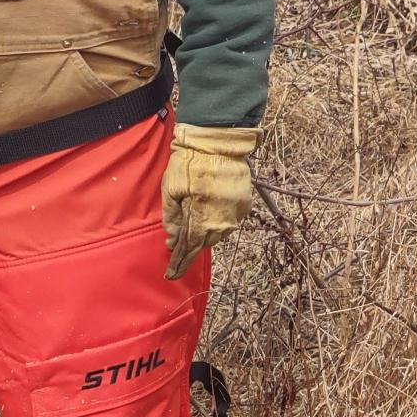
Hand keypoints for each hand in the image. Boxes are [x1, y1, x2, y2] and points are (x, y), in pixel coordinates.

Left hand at [161, 123, 259, 278]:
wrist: (218, 141)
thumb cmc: (188, 162)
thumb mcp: (170, 189)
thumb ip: (172, 217)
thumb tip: (173, 240)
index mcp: (202, 216)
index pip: (189, 248)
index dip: (179, 263)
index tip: (171, 275)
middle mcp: (222, 219)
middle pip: (205, 243)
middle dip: (191, 248)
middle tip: (178, 249)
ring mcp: (237, 211)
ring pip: (220, 233)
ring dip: (206, 235)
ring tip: (194, 232)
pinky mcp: (245, 202)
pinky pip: (230, 221)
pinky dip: (218, 223)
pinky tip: (210, 217)